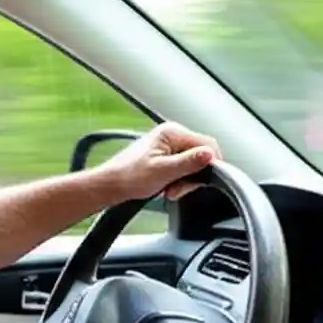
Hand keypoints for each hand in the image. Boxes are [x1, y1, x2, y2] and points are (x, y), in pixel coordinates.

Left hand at [96, 122, 221, 202]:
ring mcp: (168, 146)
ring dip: (184, 181)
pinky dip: (177, 181)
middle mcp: (172, 135)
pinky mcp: (165, 156)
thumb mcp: (163, 171)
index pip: (207, 144)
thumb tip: (210, 155)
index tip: (203, 181)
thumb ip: (188, 163)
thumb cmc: (129, 177)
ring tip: (169, 189)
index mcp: (172, 132)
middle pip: (200, 155)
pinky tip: (165, 187)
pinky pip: (182, 168)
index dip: (210, 164)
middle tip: (178, 189)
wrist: (111, 185)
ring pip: (192, 165)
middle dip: (192, 176)